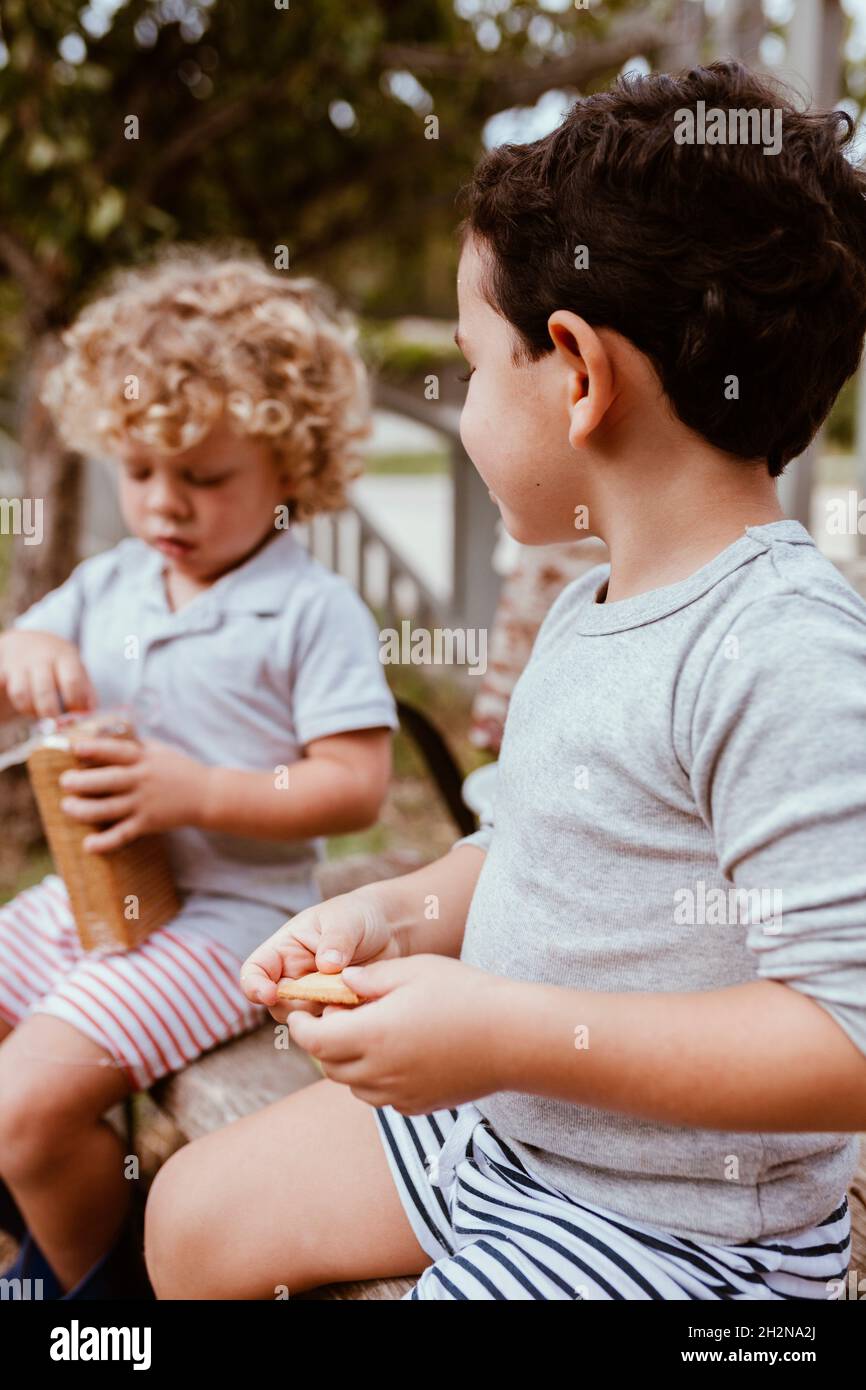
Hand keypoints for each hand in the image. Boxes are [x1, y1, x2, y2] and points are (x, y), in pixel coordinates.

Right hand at [0, 630, 95, 719]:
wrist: (24, 641)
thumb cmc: (55, 662)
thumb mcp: (76, 668)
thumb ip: (86, 691)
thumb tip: (90, 715)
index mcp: (64, 656)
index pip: (72, 682)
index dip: (75, 704)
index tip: (75, 715)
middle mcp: (40, 657)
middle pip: (45, 691)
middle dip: (51, 713)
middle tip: (54, 723)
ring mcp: (18, 663)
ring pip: (21, 694)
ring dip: (29, 710)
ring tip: (36, 713)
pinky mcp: (0, 669)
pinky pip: (0, 687)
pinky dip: (6, 701)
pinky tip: (17, 708)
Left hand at [57, 736, 209, 850]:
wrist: (207, 795)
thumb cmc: (179, 769)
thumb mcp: (159, 751)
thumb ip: (134, 746)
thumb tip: (104, 737)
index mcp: (144, 759)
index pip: (117, 751)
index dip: (95, 748)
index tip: (75, 748)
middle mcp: (142, 780)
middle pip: (108, 781)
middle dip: (82, 782)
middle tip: (65, 782)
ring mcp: (144, 803)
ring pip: (109, 809)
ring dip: (84, 810)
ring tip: (67, 808)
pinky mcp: (148, 823)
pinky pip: (123, 834)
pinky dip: (105, 841)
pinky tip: (88, 845)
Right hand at [240, 886, 402, 1020]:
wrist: (389, 930)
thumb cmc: (357, 916)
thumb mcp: (345, 919)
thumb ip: (335, 940)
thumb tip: (327, 965)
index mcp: (284, 951)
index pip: (254, 972)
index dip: (255, 987)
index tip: (270, 994)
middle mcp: (294, 978)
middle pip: (279, 1006)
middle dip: (299, 1005)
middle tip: (328, 991)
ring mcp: (315, 998)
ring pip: (306, 1021)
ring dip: (326, 1013)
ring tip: (352, 992)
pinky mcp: (337, 1011)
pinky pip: (333, 1027)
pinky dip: (346, 1021)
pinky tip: (364, 1002)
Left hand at [285, 954, 511, 1113]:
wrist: (513, 1038)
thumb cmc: (465, 994)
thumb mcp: (413, 971)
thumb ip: (370, 979)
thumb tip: (343, 983)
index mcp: (373, 1035)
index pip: (314, 1041)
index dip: (301, 1026)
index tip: (302, 1012)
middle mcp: (380, 1072)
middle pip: (329, 1066)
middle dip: (322, 1043)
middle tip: (334, 1017)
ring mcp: (399, 1095)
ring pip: (353, 1085)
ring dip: (348, 1062)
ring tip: (367, 1033)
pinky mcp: (418, 1105)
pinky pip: (381, 1096)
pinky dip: (375, 1078)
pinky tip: (397, 1052)